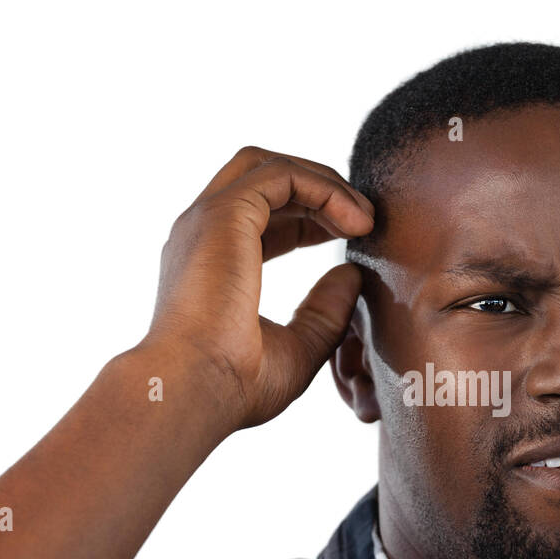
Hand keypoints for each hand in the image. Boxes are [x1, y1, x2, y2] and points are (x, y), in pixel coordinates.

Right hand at [142, 145, 374, 430]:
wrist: (195, 391)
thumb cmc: (234, 386)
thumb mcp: (297, 348)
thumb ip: (324, 311)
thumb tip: (352, 274)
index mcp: (209, 261)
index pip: (260, 215)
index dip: (310, 217)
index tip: (351, 237)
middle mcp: (202, 233)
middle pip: (262, 177)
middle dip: (317, 189)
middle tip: (364, 222)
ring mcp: (208, 219)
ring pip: (271, 167)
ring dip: (325, 184)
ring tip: (365, 220)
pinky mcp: (225, 214)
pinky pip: (282, 175)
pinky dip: (323, 188)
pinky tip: (354, 221)